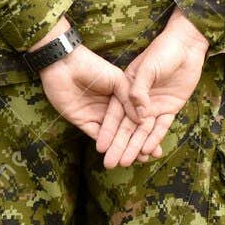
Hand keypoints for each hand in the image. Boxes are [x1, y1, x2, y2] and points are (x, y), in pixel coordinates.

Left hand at [32, 23, 142, 167]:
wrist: (66, 65)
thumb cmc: (94, 67)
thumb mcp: (118, 81)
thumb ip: (130, 99)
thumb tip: (143, 119)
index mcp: (121, 96)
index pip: (135, 117)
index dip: (146, 131)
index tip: (157, 144)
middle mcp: (109, 108)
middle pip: (125, 129)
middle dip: (137, 144)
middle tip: (149, 158)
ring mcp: (95, 115)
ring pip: (111, 135)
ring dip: (122, 147)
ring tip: (135, 160)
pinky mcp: (81, 120)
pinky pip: (94, 134)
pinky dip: (105, 143)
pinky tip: (115, 152)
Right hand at [120, 9, 208, 160]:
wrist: (186, 44)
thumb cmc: (163, 51)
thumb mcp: (147, 68)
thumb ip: (139, 90)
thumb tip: (138, 113)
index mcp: (125, 90)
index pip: (114, 116)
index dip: (108, 132)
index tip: (101, 147)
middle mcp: (137, 102)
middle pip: (126, 128)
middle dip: (118, 146)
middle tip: (110, 164)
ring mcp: (153, 106)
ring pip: (142, 131)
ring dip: (135, 146)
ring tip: (126, 163)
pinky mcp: (170, 108)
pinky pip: (161, 126)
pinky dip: (155, 138)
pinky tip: (147, 150)